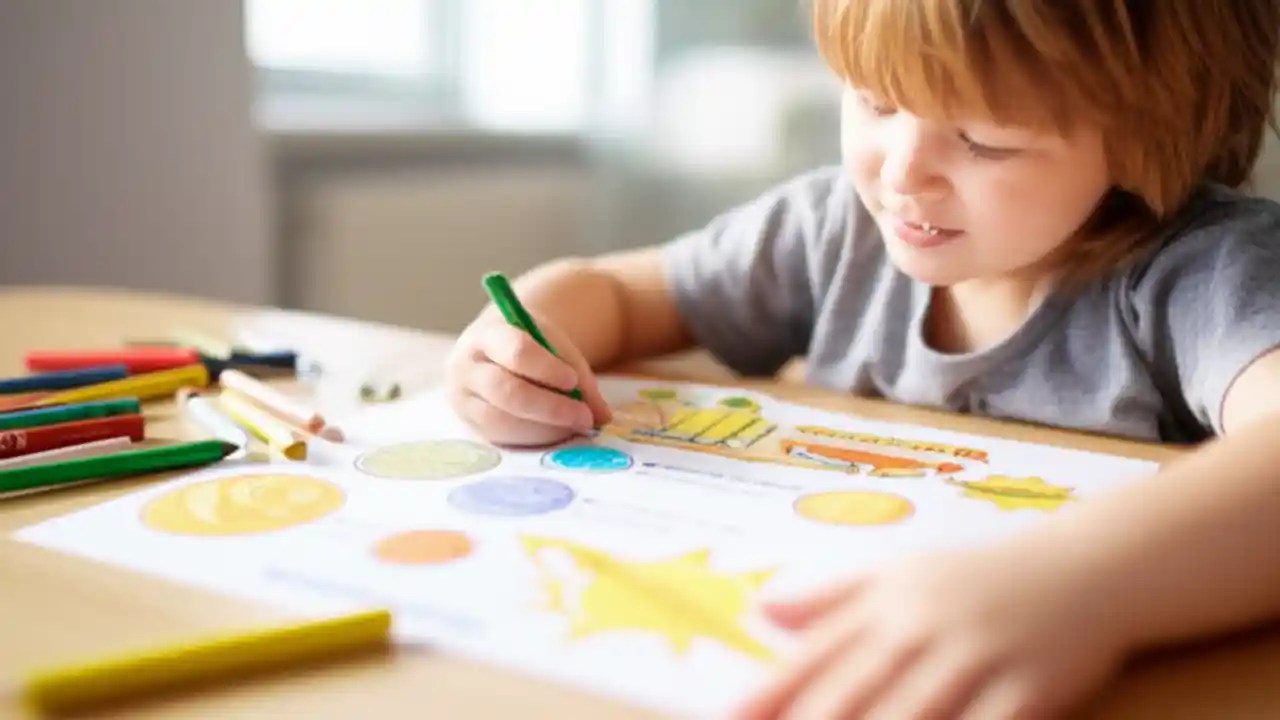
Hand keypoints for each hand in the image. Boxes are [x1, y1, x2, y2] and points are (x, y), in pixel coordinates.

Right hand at [447, 310, 611, 446]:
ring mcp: (463, 399)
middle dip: (549, 408)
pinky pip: (500, 438)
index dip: (546, 368)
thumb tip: (602, 416)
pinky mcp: (470, 424)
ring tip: (574, 427)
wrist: (496, 349)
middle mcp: (467, 367)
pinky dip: (532, 439)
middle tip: (583, 417)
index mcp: (488, 335)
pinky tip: (556, 434)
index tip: (573, 381)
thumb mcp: (554, 346)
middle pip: (504, 391)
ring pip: (499, 421)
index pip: (516, 351)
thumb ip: (578, 375)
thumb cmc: (531, 345)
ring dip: (543, 429)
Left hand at [734, 541, 1130, 719]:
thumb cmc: (977, 577)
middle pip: (855, 691)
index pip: (815, 656)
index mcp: (884, 602)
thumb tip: (763, 612)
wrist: (1084, 567)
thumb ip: (831, 597)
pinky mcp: (1031, 686)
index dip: (771, 694)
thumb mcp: (898, 573)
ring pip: (915, 714)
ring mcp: (976, 655)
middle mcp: (921, 626)